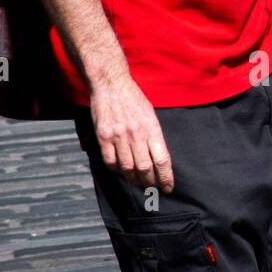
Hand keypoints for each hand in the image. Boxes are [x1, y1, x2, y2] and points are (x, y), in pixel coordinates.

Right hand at [89, 71, 174, 193]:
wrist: (111, 84)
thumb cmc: (133, 98)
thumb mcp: (150, 115)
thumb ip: (154, 136)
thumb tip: (158, 160)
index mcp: (151, 128)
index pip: (162, 160)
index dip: (166, 178)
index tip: (168, 188)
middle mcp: (136, 134)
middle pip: (145, 168)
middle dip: (150, 182)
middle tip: (152, 188)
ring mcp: (118, 136)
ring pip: (127, 168)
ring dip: (134, 180)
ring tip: (138, 183)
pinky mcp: (103, 136)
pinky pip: (110, 162)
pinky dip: (116, 170)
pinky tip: (121, 171)